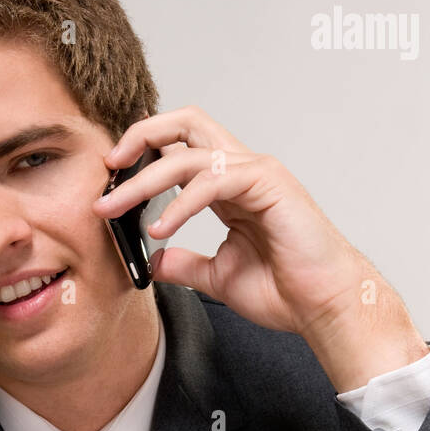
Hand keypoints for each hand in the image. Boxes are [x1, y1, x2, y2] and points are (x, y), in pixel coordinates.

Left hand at [94, 107, 428, 390]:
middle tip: (107, 167)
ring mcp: (256, 173)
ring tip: (115, 207)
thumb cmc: (285, 290)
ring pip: (188, 153)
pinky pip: (211, 180)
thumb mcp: (218, 276)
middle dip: (140, 136)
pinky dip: (180, 204)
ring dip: (144, 180)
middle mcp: (242, 170)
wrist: (322, 307)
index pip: (181, 146)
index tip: (110, 178)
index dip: (144, 151)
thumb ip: (186, 263)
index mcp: (230, 186)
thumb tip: (155, 261)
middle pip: (185, 124)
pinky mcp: (268, 184)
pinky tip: (161, 228)